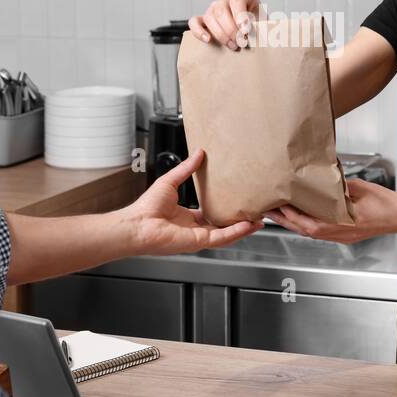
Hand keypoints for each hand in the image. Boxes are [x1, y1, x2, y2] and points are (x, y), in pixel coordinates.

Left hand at [122, 149, 259, 253]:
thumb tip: (198, 154)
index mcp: (186, 217)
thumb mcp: (170, 181)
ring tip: (259, 220)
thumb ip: (186, 169)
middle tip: (254, 212)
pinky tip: (249, 225)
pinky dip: (237, 232)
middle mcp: (193, 229)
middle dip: (240, 220)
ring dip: (244, 228)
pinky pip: (223, 238)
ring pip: (227, 234)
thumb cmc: (146, 207)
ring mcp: (198, 237)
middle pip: (223, 226)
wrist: (137, 224)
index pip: (210, 214)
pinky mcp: (199, 242)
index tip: (237, 201)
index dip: (225, 209)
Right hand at [188, 0, 260, 50]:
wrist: (255, 34)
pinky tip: (208, 40)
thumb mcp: (266, 23)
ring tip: (234, 46)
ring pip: (209, 17)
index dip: (240, 15)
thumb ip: (263, 26)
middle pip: (221, 9)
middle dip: (231, 29)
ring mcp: (213, 7)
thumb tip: (263, 34)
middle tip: (241, 42)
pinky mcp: (204, 20)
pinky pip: (195, 22)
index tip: (246, 30)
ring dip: (220, 34)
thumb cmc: (261, 26)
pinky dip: (199, 31)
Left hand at [265, 178, 396, 244]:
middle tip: (270, 212)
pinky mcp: (345, 235)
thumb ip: (338, 185)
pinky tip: (300, 216)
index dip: (293, 217)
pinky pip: (320, 232)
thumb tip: (322, 178)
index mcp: (342, 224)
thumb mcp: (359, 187)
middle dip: (286, 221)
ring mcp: (342, 237)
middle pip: (305, 231)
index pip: (310, 224)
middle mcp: (339, 234)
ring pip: (311, 233)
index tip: (279, 207)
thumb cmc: (385, 203)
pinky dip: (307, 224)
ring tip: (279, 213)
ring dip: (295, 223)